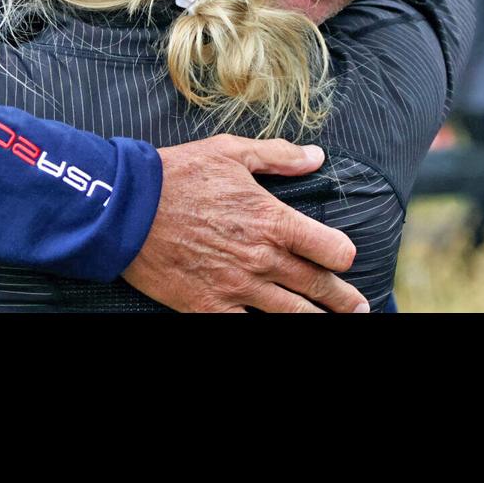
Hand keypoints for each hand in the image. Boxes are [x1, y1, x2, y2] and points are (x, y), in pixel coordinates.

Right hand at [122, 135, 367, 312]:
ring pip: (291, 315)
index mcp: (272, 220)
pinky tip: (275, 330)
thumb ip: (278, 156)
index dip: (342, 255)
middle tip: (360, 309)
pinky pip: (245, 329)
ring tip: (334, 324)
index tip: (343, 259)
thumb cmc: (177, 175)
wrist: (124, 209)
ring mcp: (236, 288)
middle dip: (344, 301)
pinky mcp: (208, 307)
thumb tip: (316, 156)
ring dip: (317, 321)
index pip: (331, 248)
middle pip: (318, 287)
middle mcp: (261, 258)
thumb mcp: (230, 152)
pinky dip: (264, 330)